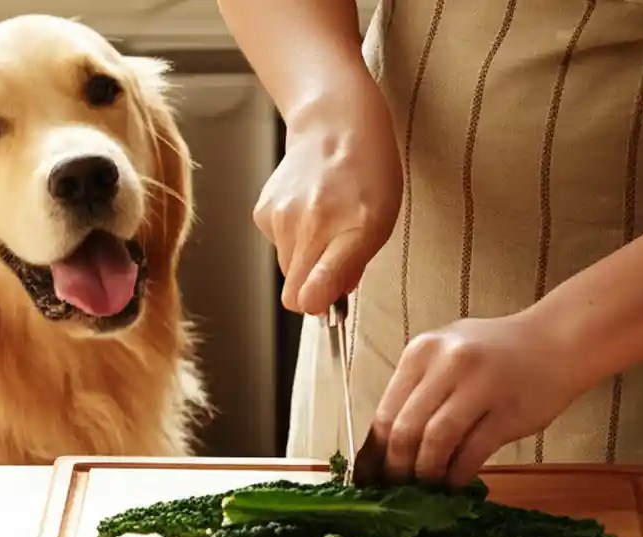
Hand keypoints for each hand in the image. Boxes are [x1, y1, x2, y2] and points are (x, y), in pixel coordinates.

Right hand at [254, 90, 401, 315]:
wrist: (335, 123)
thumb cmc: (366, 174)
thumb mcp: (380, 222)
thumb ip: (352, 268)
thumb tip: (325, 302)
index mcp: (343, 232)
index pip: (310, 294)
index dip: (318, 307)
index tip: (328, 306)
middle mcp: (307, 226)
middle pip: (294, 292)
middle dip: (314, 284)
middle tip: (337, 256)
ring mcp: (280, 218)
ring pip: (287, 269)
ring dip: (305, 258)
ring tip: (327, 224)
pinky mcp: (263, 211)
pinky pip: (277, 245)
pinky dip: (292, 237)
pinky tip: (308, 209)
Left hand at [369, 312, 584, 486]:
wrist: (557, 342)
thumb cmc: (496, 353)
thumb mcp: (447, 356)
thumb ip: (417, 391)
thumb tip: (382, 447)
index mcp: (421, 352)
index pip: (384, 412)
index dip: (373, 453)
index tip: (368, 479)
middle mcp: (446, 363)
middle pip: (405, 429)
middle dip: (396, 468)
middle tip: (397, 489)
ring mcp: (479, 386)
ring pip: (435, 441)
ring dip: (427, 473)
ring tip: (426, 488)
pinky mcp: (508, 411)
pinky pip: (472, 452)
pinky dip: (458, 474)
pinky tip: (455, 483)